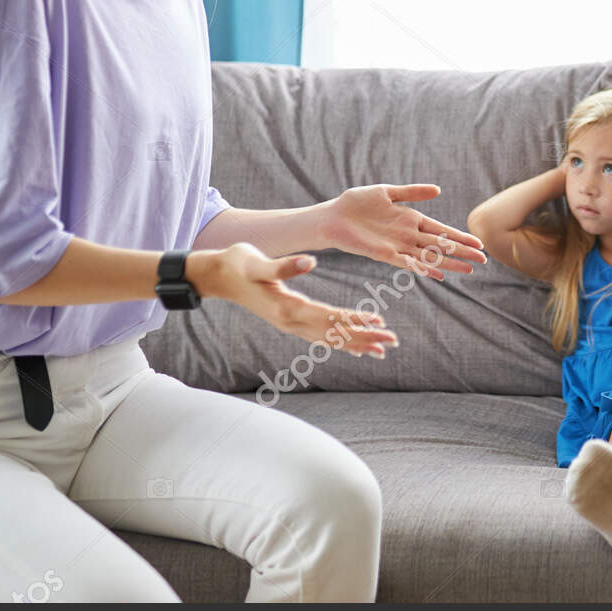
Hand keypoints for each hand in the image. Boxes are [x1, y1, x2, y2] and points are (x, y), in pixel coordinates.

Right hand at [189, 243, 397, 357]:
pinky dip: (342, 342)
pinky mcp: (290, 322)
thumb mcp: (257, 262)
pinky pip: (321, 337)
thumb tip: (310, 262)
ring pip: (330, 340)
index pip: (328, 318)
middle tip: (393, 341)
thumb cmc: (238, 264)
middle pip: (334, 335)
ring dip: (358, 344)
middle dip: (365, 338)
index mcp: (286, 308)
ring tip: (383, 349)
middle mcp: (290, 322)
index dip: (354, 321)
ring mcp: (290, 325)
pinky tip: (358, 347)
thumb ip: (283, 265)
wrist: (218, 276)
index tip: (378, 322)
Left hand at [321, 184, 486, 279]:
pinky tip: (439, 274)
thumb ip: (412, 192)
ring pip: (430, 257)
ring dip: (449, 263)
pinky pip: (408, 264)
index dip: (460, 237)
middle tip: (484, 260)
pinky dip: (424, 268)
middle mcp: (408, 235)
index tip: (479, 243)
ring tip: (469, 270)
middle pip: (441, 245)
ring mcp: (398, 246)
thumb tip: (438, 190)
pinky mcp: (385, 255)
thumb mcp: (387, 192)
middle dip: (462, 252)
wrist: (332, 217)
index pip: (442, 230)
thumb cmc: (357, 203)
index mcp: (411, 219)